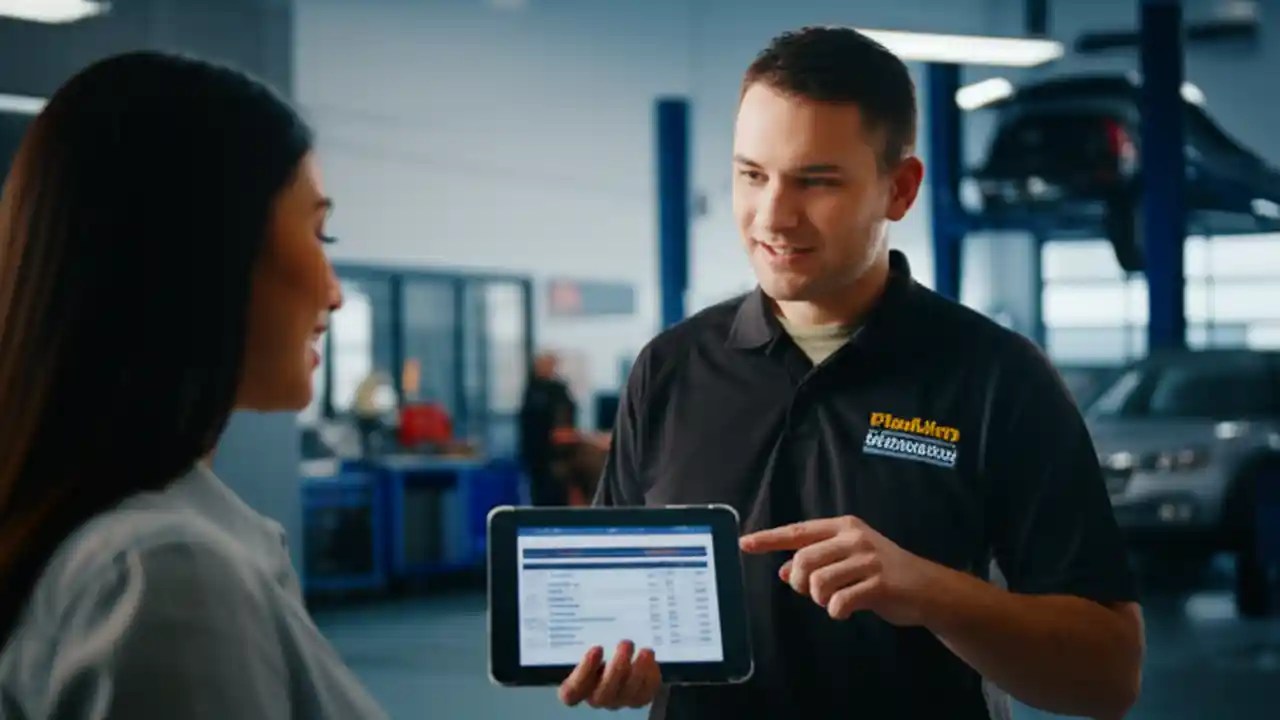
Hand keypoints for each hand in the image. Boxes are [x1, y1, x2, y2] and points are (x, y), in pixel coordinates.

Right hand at [558, 641, 661, 709]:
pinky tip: (652, 661)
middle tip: (626, 643)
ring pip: (626, 696)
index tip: (596, 648)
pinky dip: (650, 678)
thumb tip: (584, 605)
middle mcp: (595, 697)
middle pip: (602, 694)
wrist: (618, 655)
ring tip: (645, 651)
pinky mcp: (637, 699)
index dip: (583, 672)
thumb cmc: (598, 645)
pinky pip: (645, 694)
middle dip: (617, 668)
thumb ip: (584, 634)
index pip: (571, 691)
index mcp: (575, 686)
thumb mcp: (587, 639)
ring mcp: (617, 700)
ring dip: (638, 672)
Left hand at [739, 515, 940, 625]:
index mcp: (843, 527)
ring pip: (819, 583)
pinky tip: (844, 611)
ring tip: (832, 601)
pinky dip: (836, 611)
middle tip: (809, 592)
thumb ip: (817, 562)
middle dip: (798, 583)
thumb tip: (782, 572)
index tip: (744, 543)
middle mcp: (854, 538)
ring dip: (819, 599)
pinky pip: (840, 601)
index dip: (769, 538)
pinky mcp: (879, 583)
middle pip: (804, 561)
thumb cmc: (882, 572)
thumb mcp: (848, 560)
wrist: (927, 587)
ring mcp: (868, 559)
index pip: (798, 531)